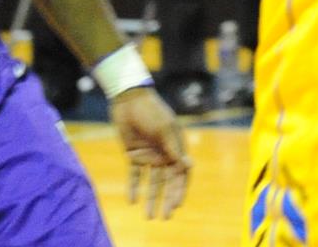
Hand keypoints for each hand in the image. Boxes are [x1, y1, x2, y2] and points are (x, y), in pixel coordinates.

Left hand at [108, 86, 191, 219]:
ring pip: (152, 182)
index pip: (181, 173)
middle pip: (168, 181)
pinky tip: (132, 201)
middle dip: (167, 199)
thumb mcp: (164, 130)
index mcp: (176, 147)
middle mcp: (164, 153)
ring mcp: (149, 155)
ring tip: (148, 216)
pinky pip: (134, 175)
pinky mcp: (133, 154)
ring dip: (151, 198)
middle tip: (164, 217)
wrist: (129, 100)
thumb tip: (188, 166)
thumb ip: (173, 149)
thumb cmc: (151, 112)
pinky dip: (134, 187)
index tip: (176, 205)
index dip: (180, 189)